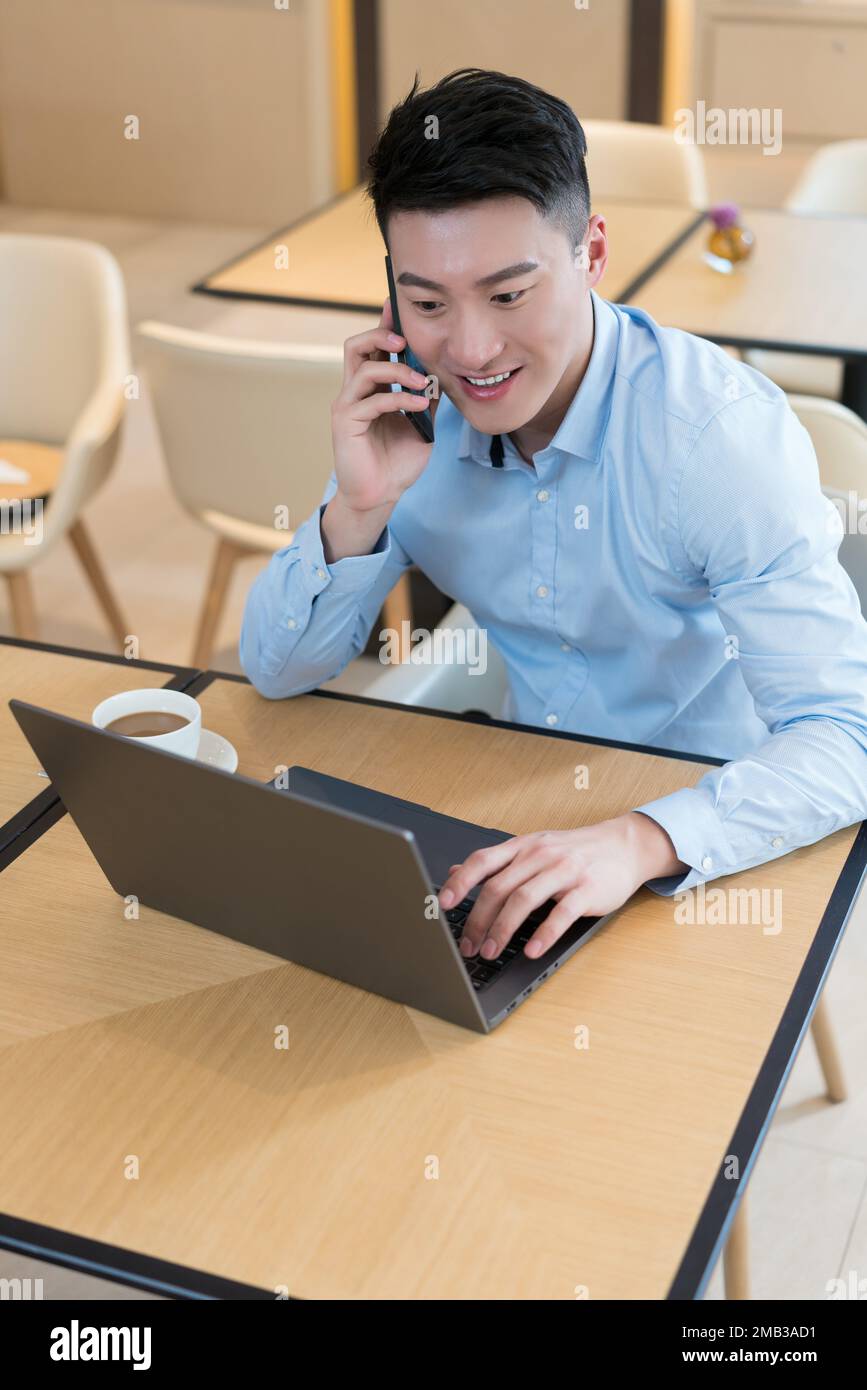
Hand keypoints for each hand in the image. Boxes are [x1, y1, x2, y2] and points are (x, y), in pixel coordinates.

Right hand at [330, 295, 436, 516]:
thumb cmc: (397, 462)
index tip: (399, 307)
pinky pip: (372, 400)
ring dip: (399, 370)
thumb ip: (427, 397)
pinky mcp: (346, 424)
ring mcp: (348, 406)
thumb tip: (443, 372)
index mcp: (371, 388)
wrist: (381, 495)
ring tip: (424, 383)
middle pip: (356, 345)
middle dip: (381, 334)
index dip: (385, 325)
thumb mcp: (422, 424)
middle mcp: (355, 392)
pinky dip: (400, 398)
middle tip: (406, 339)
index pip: (374, 347)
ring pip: (365, 368)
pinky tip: (420, 406)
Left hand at [437, 812, 685, 960]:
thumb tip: (456, 872)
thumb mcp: (532, 849)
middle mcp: (539, 855)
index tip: (443, 905)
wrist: (623, 845)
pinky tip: (532, 950)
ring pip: (524, 900)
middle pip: (499, 887)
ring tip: (490, 951)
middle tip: (467, 945)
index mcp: (522, 847)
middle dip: (478, 920)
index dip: (460, 883)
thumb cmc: (574, 851)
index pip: (482, 861)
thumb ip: (497, 863)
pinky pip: (562, 913)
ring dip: (502, 929)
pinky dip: (544, 933)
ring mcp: (564, 871)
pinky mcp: (587, 889)